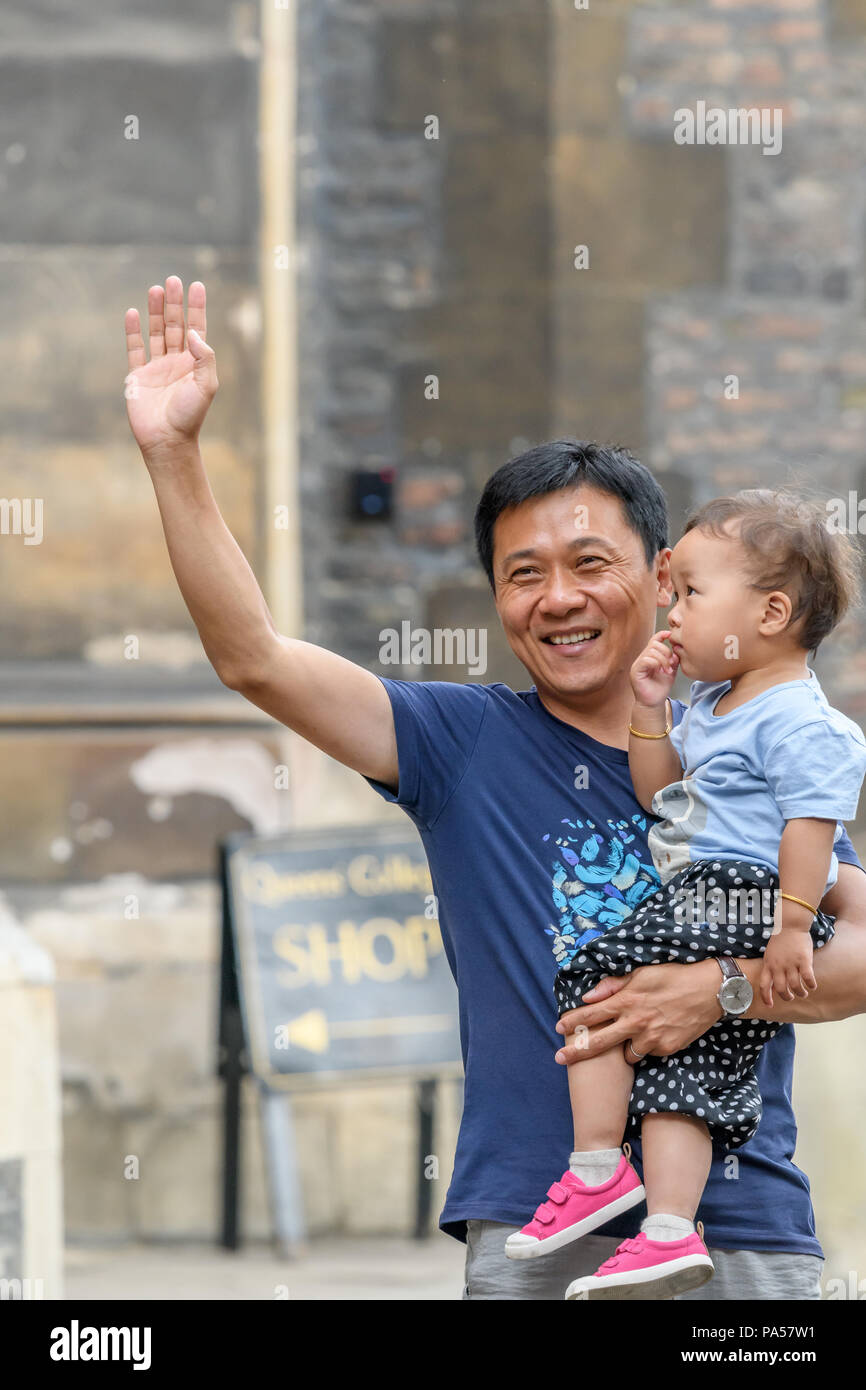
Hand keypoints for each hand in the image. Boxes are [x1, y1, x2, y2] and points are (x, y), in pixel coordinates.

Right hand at [124, 277, 217, 463]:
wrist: (166, 440)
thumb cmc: (190, 415)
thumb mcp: (207, 385)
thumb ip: (203, 356)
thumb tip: (192, 331)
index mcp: (195, 364)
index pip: (197, 329)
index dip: (197, 307)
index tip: (197, 285)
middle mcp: (176, 363)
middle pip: (176, 325)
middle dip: (174, 303)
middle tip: (172, 280)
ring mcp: (156, 368)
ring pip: (156, 332)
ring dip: (156, 311)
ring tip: (155, 288)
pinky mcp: (138, 376)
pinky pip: (135, 348)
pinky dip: (133, 331)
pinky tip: (132, 312)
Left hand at [554, 958, 721, 1063]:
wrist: (710, 991)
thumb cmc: (674, 976)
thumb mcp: (642, 972)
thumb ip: (613, 985)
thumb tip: (589, 995)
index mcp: (628, 1000)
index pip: (593, 1013)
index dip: (574, 1021)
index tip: (557, 1027)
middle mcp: (637, 1021)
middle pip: (600, 1041)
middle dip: (577, 1050)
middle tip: (559, 1057)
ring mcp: (652, 1038)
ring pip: (626, 1053)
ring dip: (623, 1047)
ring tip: (630, 1037)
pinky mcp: (667, 1049)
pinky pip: (648, 1052)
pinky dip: (646, 1046)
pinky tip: (655, 1032)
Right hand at [630, 630, 678, 708]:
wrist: (653, 703)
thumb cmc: (660, 688)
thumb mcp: (671, 670)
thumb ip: (673, 659)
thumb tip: (676, 648)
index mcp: (650, 656)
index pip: (654, 640)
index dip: (662, 635)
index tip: (670, 635)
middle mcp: (643, 658)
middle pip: (654, 644)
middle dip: (666, 652)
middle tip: (671, 665)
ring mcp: (638, 664)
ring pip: (651, 651)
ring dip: (663, 660)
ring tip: (667, 671)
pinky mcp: (635, 671)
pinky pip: (645, 660)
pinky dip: (656, 663)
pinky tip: (661, 671)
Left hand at [760, 930, 815, 1006]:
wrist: (790, 925)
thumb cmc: (780, 940)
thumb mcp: (770, 954)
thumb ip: (771, 967)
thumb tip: (772, 983)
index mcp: (768, 964)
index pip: (764, 985)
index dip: (766, 997)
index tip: (770, 1005)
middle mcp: (778, 966)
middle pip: (781, 989)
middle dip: (787, 997)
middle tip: (791, 997)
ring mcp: (791, 963)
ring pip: (795, 986)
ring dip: (800, 993)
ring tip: (804, 993)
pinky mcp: (803, 960)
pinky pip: (808, 978)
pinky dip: (811, 984)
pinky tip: (812, 986)